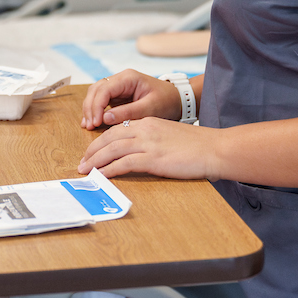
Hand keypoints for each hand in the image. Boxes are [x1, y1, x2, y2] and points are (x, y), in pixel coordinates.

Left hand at [78, 116, 221, 180]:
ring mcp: (149, 143)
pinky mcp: (153, 158)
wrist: (214, 149)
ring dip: (96, 160)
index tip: (92, 151)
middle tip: (82, 162)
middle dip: (93, 150)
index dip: (102, 140)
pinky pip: (124, 163)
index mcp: (149, 122)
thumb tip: (139, 153)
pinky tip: (101, 176)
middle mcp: (145, 129)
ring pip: (113, 149)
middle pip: (110, 137)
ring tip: (85, 170)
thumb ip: (153, 140)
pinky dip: (110, 169)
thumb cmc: (198, 146)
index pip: (118, 129)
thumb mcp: (170, 136)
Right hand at [80, 69, 180, 129]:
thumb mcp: (150, 108)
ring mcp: (118, 87)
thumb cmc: (167, 102)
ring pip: (95, 94)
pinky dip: (95, 111)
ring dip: (90, 109)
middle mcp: (120, 79)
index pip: (105, 89)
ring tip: (88, 126)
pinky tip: (92, 122)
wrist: (177, 100)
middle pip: (96, 90)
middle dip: (90, 107)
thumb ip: (128, 113)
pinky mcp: (117, 96)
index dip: (96, 105)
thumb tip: (105, 118)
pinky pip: (101, 101)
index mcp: (128, 78)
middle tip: (89, 126)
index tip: (95, 122)